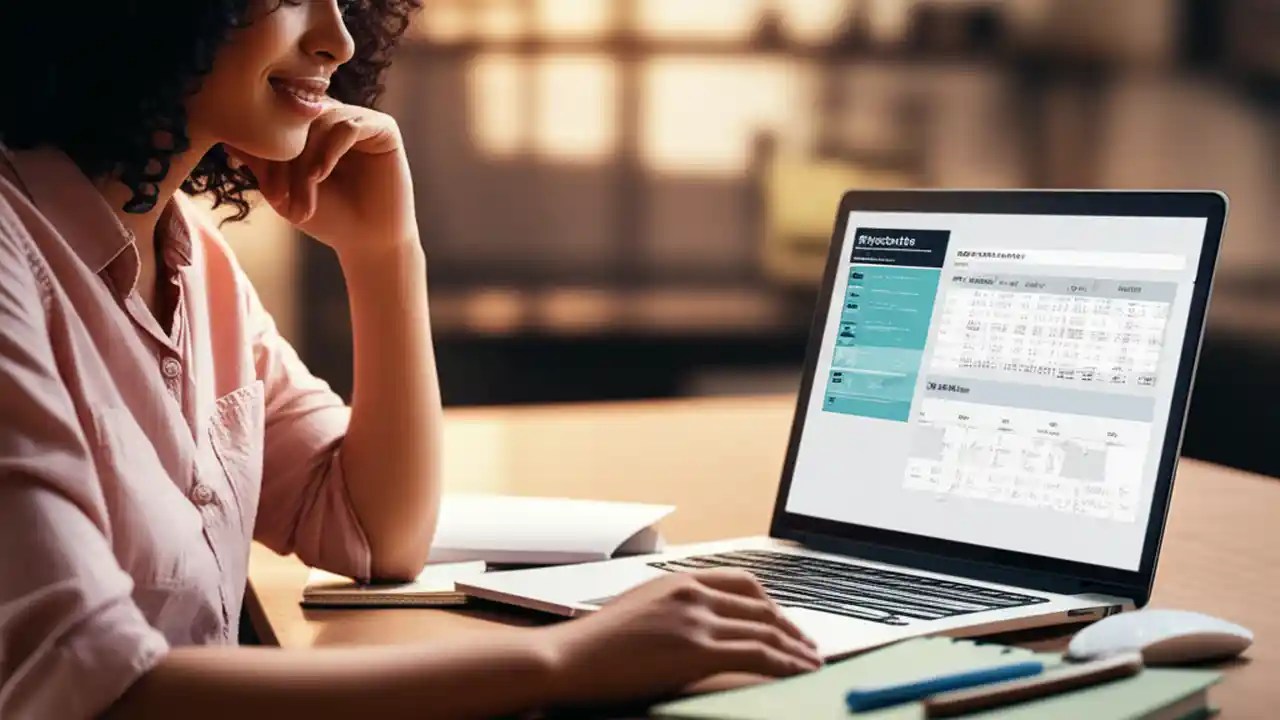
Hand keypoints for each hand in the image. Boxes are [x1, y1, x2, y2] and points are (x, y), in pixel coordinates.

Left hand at [226, 100, 416, 258]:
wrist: (366, 242)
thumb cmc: (327, 217)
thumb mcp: (282, 189)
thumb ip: (259, 161)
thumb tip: (224, 135)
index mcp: (315, 126)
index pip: (283, 118)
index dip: (269, 147)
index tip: (267, 190)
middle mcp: (338, 116)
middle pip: (300, 117)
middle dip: (285, 156)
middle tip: (281, 196)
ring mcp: (362, 120)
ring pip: (321, 121)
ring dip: (306, 161)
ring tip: (306, 195)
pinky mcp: (384, 129)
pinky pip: (348, 125)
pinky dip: (329, 151)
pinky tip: (321, 176)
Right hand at [541, 570, 820, 706]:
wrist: (565, 659)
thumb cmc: (593, 646)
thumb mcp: (639, 613)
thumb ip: (673, 612)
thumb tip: (698, 630)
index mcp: (679, 581)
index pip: (743, 583)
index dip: (773, 604)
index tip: (787, 621)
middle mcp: (692, 593)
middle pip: (761, 607)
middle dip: (792, 628)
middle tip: (809, 647)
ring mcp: (695, 620)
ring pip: (766, 631)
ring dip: (796, 649)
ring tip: (813, 665)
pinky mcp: (696, 650)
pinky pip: (757, 656)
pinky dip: (785, 664)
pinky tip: (798, 673)